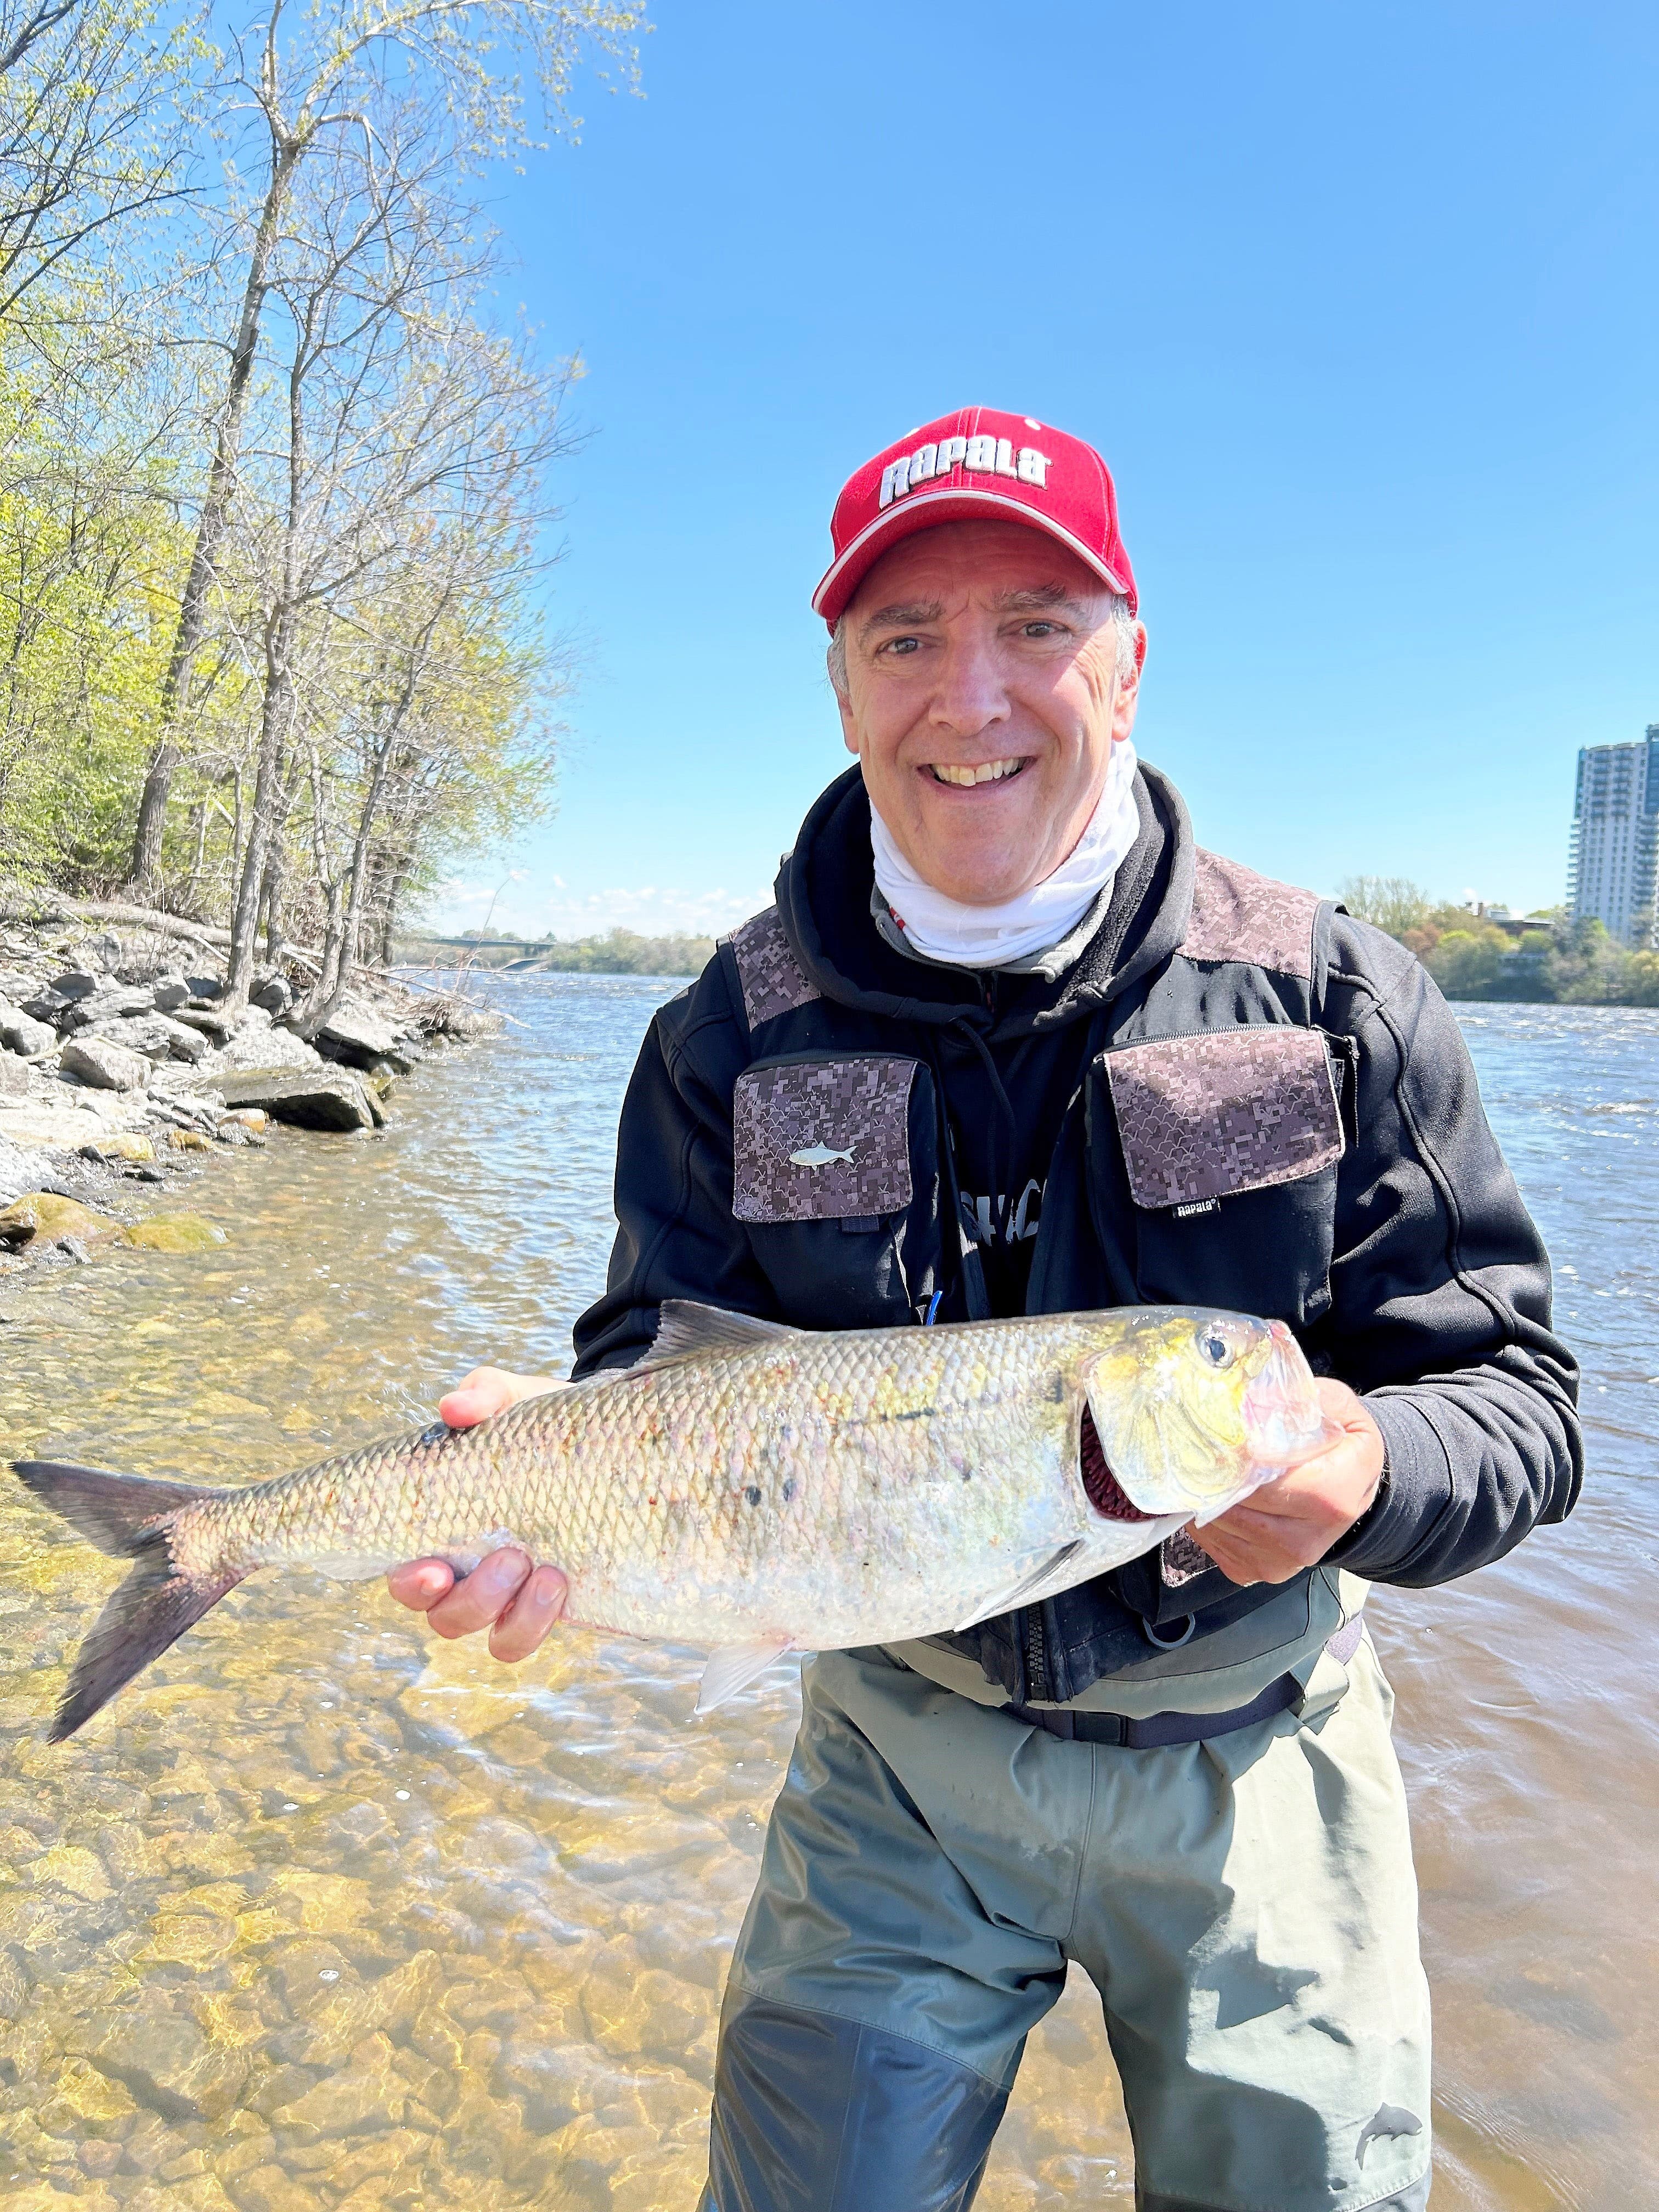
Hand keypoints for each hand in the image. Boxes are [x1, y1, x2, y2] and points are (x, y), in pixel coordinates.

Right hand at [386, 1366, 569, 1660]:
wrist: (603, 1438)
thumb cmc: (538, 1422)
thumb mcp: (513, 1400)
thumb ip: (484, 1396)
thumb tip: (455, 1406)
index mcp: (445, 1532)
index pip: (408, 1577)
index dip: (413, 1583)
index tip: (435, 1567)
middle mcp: (471, 1576)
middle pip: (447, 1618)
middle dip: (474, 1599)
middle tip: (511, 1557)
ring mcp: (515, 1597)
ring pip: (498, 1638)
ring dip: (519, 1616)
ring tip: (550, 1573)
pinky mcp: (555, 1604)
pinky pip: (537, 1634)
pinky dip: (545, 1621)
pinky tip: (567, 1583)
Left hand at [1193, 1379, 1382, 1587]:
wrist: (1354, 1491)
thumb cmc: (1342, 1444)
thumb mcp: (1337, 1408)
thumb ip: (1296, 1398)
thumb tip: (1246, 1401)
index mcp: (1329, 1497)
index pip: (1260, 1481)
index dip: (1231, 1457)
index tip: (1215, 1433)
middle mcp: (1303, 1541)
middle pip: (1232, 1505)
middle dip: (1210, 1474)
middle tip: (1196, 1445)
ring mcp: (1277, 1563)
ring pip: (1215, 1524)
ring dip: (1202, 1496)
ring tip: (1205, 1468)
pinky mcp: (1253, 1573)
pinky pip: (1210, 1542)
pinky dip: (1204, 1516)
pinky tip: (1216, 1494)